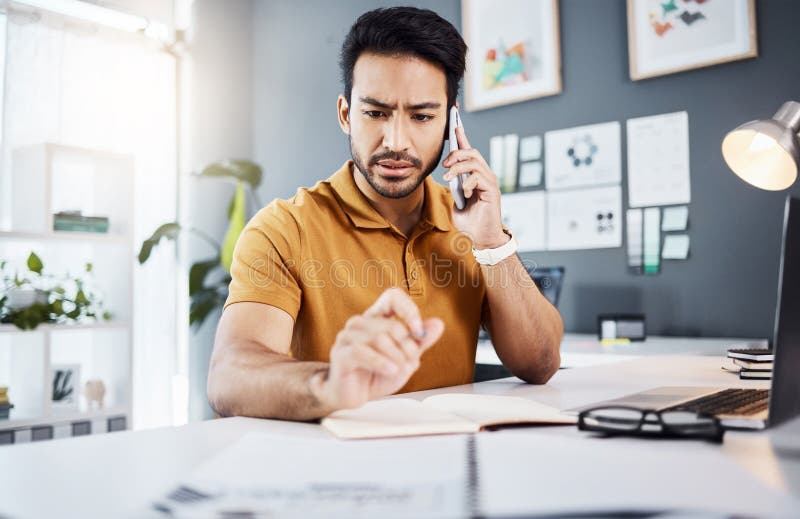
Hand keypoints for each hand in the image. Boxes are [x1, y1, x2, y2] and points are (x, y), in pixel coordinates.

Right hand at [311, 287, 443, 410]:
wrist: (355, 397)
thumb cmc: (378, 375)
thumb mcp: (405, 359)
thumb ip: (420, 342)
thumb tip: (438, 323)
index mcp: (376, 318)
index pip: (392, 296)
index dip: (408, 310)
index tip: (418, 331)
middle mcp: (360, 323)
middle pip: (392, 325)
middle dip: (407, 347)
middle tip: (410, 362)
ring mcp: (347, 337)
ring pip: (379, 338)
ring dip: (396, 357)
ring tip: (398, 370)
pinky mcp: (340, 354)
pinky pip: (362, 352)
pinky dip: (381, 362)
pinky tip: (391, 371)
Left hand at [442, 125, 508, 248]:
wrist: (481, 238)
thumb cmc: (469, 221)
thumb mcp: (456, 201)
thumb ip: (454, 186)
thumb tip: (448, 174)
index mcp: (475, 176)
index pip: (469, 152)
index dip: (462, 137)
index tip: (455, 124)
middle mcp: (485, 175)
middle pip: (471, 152)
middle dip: (456, 153)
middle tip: (444, 165)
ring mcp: (490, 181)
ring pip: (474, 161)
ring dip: (458, 167)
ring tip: (448, 178)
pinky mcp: (492, 190)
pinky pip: (478, 176)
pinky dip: (467, 183)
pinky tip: (464, 194)